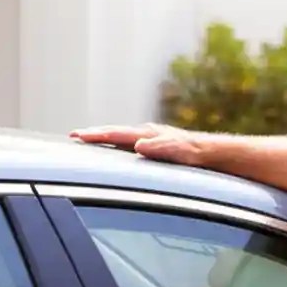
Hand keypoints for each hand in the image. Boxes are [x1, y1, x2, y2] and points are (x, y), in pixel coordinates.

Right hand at [69, 123, 208, 166]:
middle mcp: (147, 133)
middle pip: (115, 133)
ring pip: (122, 136)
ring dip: (105, 138)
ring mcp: (151, 137)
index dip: (96, 136)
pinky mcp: (156, 144)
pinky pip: (130, 142)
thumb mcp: (178, 151)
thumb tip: (138, 146)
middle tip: (74, 135)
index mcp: (148, 134)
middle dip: (95, 134)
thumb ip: (159, 148)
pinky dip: (117, 143)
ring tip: (88, 139)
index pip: (116, 135)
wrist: (211, 151)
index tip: (77, 136)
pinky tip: (116, 149)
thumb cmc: (195, 153)